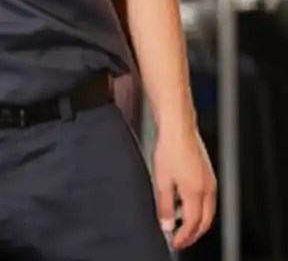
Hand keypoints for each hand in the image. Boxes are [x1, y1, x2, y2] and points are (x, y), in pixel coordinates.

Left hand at [152, 123, 215, 249]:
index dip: (184, 236)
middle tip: (181, 240)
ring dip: (197, 223)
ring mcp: (210, 181)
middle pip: (205, 221)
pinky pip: (208, 200)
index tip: (175, 242)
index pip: (193, 223)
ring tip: (183, 227)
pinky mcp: (208, 174)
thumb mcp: (162, 180)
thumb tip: (166, 224)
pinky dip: (200, 210)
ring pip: (209, 211)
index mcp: (196, 192)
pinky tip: (187, 207)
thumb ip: (165, 205)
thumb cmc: (169, 149)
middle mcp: (207, 188)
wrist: (179, 129)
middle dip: (194, 234)